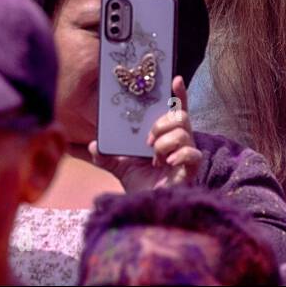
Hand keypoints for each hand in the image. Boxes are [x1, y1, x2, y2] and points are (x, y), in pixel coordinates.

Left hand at [88, 76, 202, 192]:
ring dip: (164, 143)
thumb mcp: (118, 166)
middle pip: (181, 116)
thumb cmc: (139, 184)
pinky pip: (193, 154)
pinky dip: (178, 154)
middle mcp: (180, 143)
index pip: (176, 110)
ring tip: (154, 158)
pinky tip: (166, 163)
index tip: (175, 79)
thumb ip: (105, 155)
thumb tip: (93, 145)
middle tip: (147, 140)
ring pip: (184, 133)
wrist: (145, 207)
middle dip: (162, 123)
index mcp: (166, 136)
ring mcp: (187, 156)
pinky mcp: (191, 171)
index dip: (179, 94)